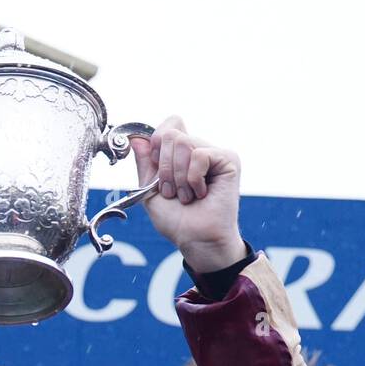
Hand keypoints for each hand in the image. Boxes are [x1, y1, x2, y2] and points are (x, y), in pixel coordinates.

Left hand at [130, 116, 245, 272]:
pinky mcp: (228, 160)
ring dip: (178, 177)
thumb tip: (136, 138)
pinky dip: (193, 178)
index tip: (156, 172)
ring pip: (184, 143)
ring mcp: (214, 153)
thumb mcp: (150, 190)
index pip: (169, 125)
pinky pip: (200, 155)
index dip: (156, 143)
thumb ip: (144, 163)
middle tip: (172, 191)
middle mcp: (198, 149)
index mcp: (181, 154)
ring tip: (187, 196)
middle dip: (164, 168)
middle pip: (171, 133)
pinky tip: (201, 193)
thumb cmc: (177, 221)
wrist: (196, 240)